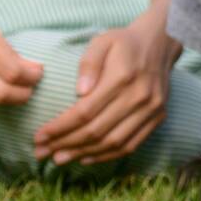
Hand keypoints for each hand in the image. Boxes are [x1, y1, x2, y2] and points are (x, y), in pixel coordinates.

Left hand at [33, 18, 181, 165]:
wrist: (161, 42)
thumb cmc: (124, 42)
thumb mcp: (102, 41)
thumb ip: (89, 63)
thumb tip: (79, 91)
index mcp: (122, 77)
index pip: (86, 111)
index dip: (61, 127)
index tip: (40, 135)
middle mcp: (138, 97)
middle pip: (97, 131)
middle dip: (66, 144)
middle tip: (42, 152)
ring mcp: (151, 110)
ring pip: (113, 143)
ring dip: (83, 154)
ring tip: (59, 159)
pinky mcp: (157, 118)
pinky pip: (130, 145)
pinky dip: (107, 156)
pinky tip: (86, 158)